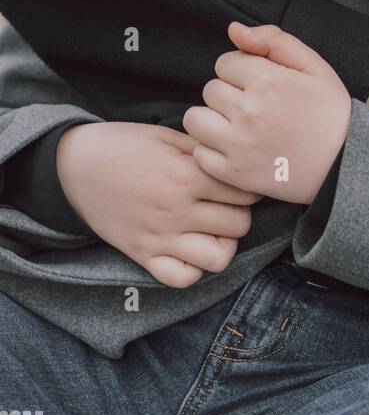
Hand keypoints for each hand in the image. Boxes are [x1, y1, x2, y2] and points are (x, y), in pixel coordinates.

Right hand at [55, 121, 261, 288]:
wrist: (75, 166)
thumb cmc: (125, 145)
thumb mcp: (168, 136)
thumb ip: (203, 149)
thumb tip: (235, 157)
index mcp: (185, 175)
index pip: (242, 192)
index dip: (247, 185)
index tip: (241, 182)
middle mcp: (176, 210)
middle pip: (239, 224)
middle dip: (241, 213)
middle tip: (230, 204)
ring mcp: (160, 237)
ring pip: (219, 258)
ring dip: (224, 243)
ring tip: (215, 228)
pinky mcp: (142, 255)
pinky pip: (182, 279)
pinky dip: (194, 269)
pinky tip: (192, 249)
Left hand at [184, 22, 350, 204]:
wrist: (346, 163)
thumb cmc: (330, 111)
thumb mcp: (313, 65)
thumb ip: (273, 40)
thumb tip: (233, 30)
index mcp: (267, 81)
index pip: (225, 62)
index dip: (242, 69)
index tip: (260, 83)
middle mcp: (248, 112)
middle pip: (211, 89)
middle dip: (228, 93)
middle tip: (254, 105)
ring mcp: (239, 146)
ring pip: (196, 120)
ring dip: (212, 119)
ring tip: (236, 125)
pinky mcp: (235, 174)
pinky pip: (200, 154)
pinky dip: (211, 150)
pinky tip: (235, 148)